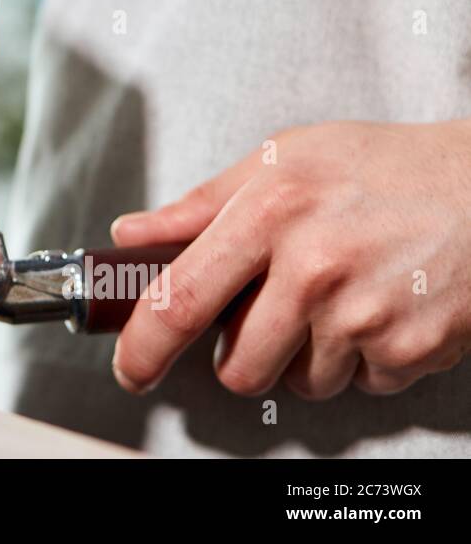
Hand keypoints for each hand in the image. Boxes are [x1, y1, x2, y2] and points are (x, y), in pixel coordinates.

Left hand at [109, 121, 470, 398]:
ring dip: (305, 355)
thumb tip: (134, 235)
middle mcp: (314, 268)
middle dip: (241, 354)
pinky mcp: (411, 349)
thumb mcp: (282, 160)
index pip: (180, 299)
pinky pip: (359, 384)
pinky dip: (361, 359)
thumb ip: (200, 205)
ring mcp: (366, 315)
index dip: (144, 346)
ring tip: (334, 297)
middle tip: (267, 314)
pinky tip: (376, 307)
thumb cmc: (383, 165)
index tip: (132, 367)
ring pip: (298, 382)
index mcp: (269, 213)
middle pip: (239, 366)